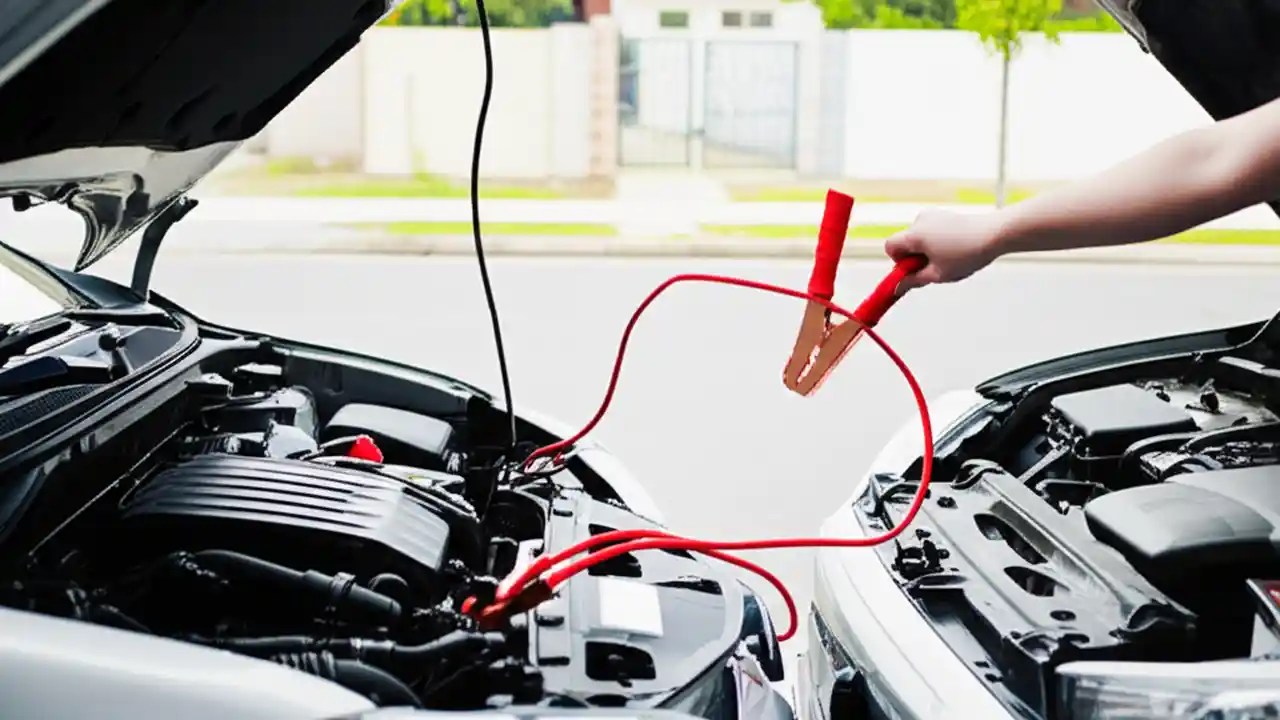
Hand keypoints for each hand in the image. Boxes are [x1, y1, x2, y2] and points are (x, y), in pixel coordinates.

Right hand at [884, 209, 1004, 292]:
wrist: (995, 233)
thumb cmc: (967, 254)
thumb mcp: (938, 274)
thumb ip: (914, 281)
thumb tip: (898, 287)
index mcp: (914, 234)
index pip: (890, 247)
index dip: (897, 262)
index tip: (914, 271)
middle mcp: (920, 220)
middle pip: (905, 242)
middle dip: (915, 258)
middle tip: (935, 269)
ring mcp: (933, 214)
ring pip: (919, 238)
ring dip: (927, 250)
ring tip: (950, 259)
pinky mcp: (945, 214)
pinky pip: (931, 231)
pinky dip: (937, 242)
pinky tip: (956, 249)